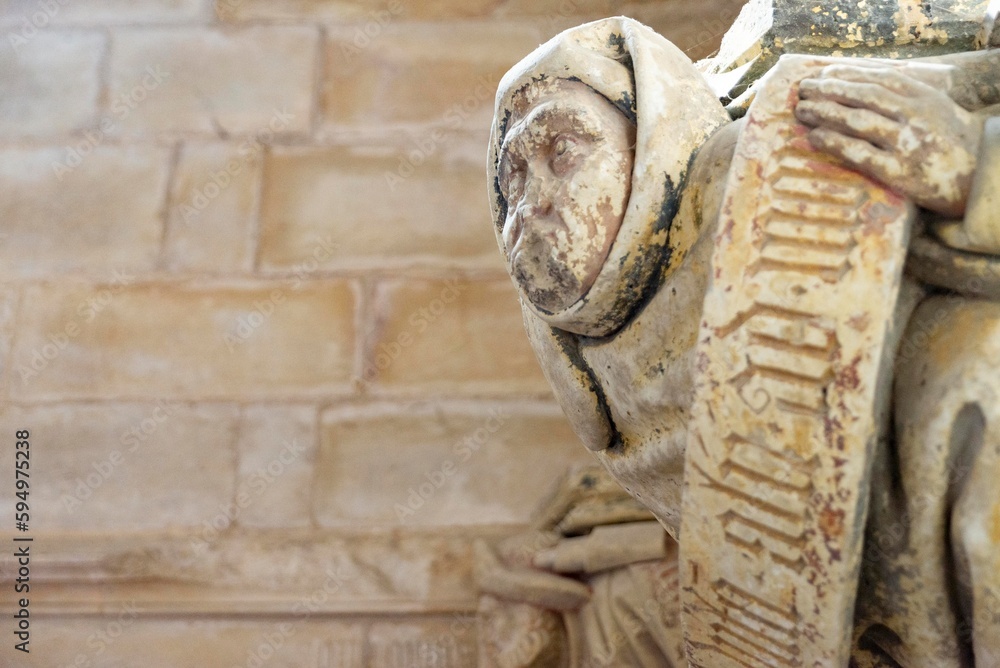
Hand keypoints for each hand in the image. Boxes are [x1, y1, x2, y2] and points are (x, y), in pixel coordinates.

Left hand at [795, 63, 984, 216]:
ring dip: (825, 113)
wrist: (980, 176)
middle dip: (829, 91)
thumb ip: (904, 95)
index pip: (879, 79)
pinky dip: (834, 143)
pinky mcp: (899, 172)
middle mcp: (914, 116)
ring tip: (802, 110)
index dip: (847, 75)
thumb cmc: (950, 141)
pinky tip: (814, 137)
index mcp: (923, 97)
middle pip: (863, 97)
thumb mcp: (935, 108)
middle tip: (803, 90)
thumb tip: (858, 84)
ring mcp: (906, 144)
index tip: (822, 74)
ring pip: (857, 122)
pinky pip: (859, 154)